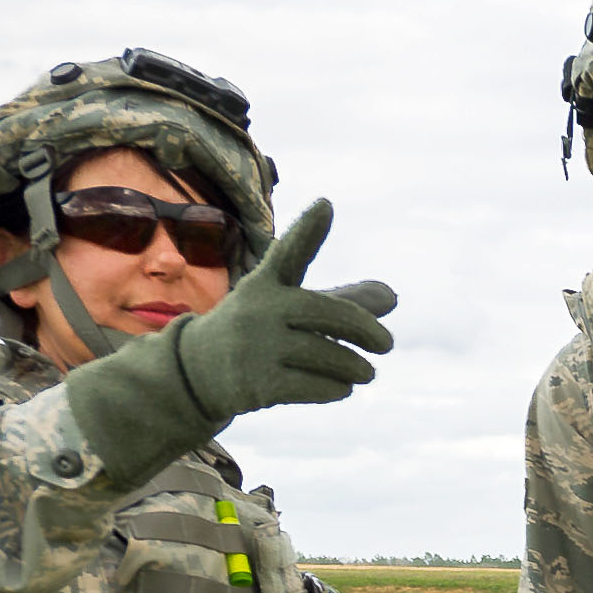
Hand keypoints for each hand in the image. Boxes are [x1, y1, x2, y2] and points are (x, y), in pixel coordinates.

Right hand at [61, 201, 398, 478]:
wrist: (200, 370)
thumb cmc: (259, 329)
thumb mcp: (292, 307)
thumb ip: (342, 300)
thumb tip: (393, 296)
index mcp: (268, 282)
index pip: (290, 253)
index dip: (308, 231)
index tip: (326, 205)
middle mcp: (258, 309)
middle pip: (325, 313)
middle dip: (363, 329)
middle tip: (387, 345)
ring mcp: (255, 346)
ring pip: (325, 355)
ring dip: (355, 367)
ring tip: (366, 372)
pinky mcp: (256, 383)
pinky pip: (314, 386)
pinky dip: (336, 387)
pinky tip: (342, 386)